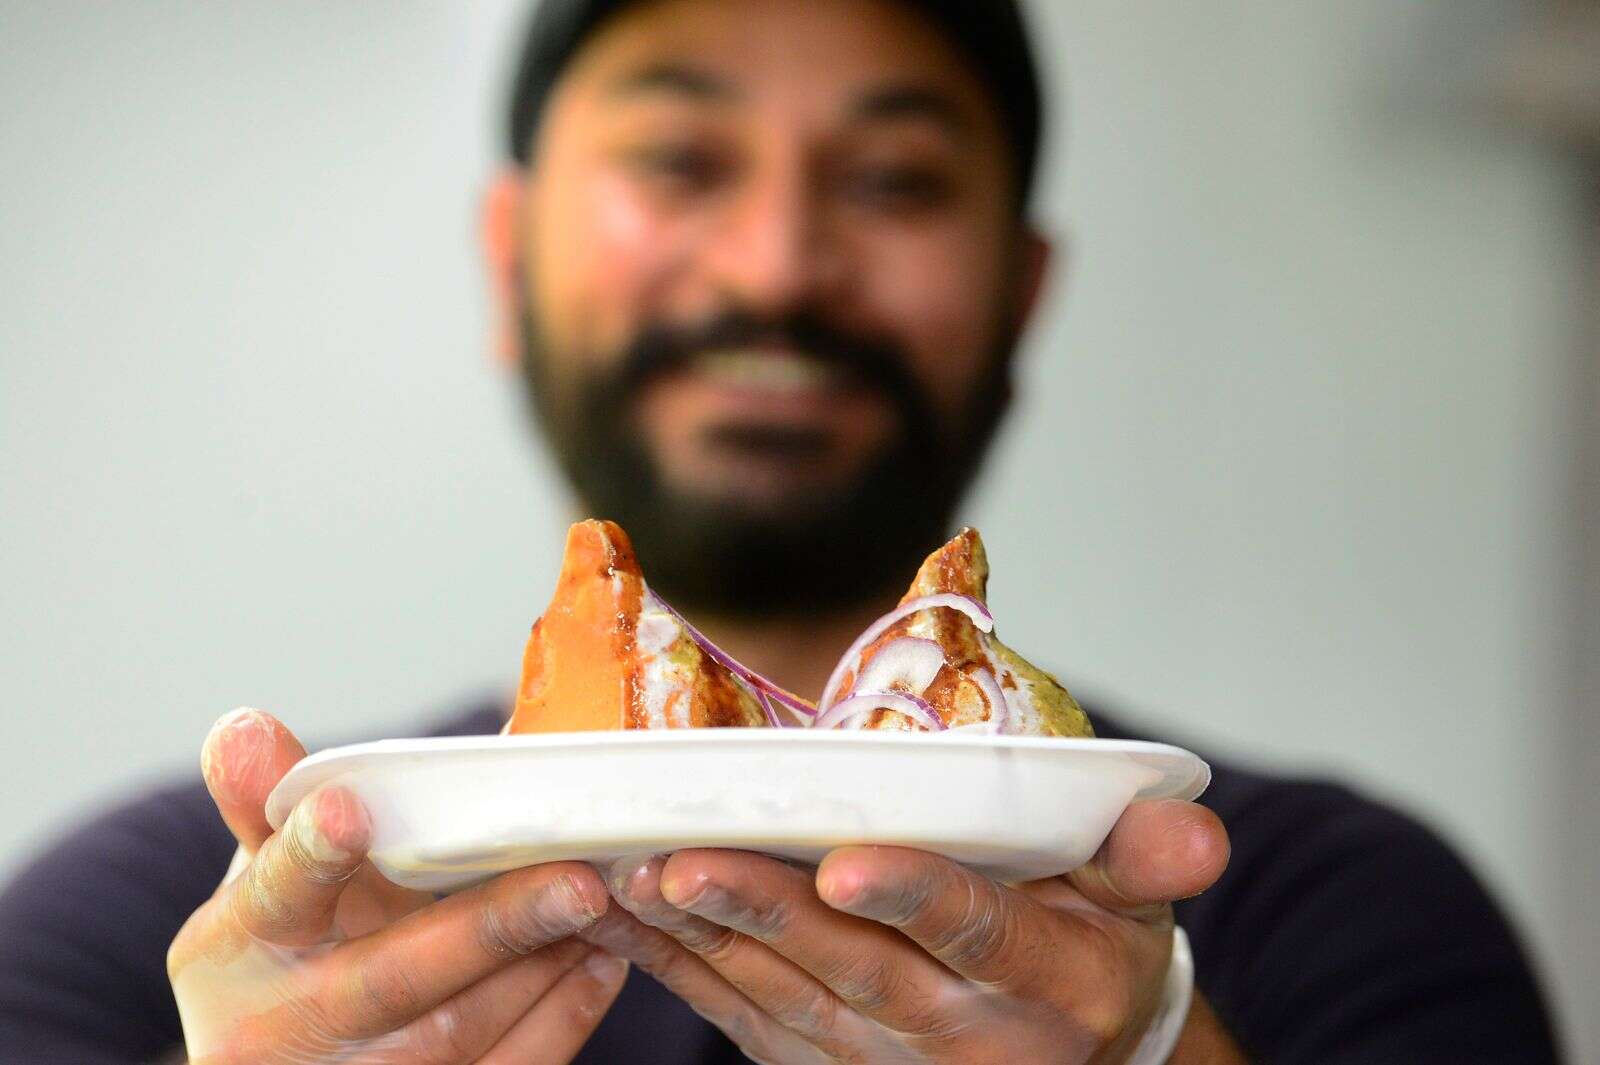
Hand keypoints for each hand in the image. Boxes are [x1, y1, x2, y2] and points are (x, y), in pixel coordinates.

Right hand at [167, 708, 627, 1063]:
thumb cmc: (280, 958)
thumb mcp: (261, 884)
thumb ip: (266, 803)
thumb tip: (246, 726)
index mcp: (239, 948)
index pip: (275, 895)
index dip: (311, 855)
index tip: (349, 810)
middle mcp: (287, 1028)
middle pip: (395, 978)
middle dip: (490, 927)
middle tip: (576, 883)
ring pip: (458, 1033)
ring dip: (542, 967)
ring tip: (602, 902)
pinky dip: (558, 1019)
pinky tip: (602, 962)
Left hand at [584, 800, 1228, 1063]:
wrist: (1065, 1053)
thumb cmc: (1091, 946)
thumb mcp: (1137, 900)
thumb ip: (1149, 857)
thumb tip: (1196, 834)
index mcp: (1044, 982)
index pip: (976, 935)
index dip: (915, 900)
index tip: (848, 865)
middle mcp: (958, 1036)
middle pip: (853, 972)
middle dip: (766, 916)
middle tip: (686, 862)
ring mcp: (878, 1059)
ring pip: (782, 999)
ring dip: (703, 941)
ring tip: (633, 878)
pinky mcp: (820, 1061)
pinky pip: (743, 1020)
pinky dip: (683, 970)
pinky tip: (628, 918)